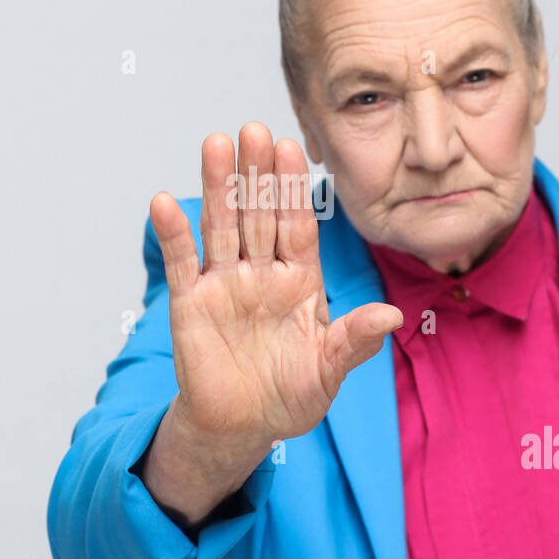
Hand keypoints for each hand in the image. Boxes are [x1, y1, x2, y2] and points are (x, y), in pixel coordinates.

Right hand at [148, 122, 402, 476]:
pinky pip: (182, 263)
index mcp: (300, 281)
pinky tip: (165, 201)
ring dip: (217, 187)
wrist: (242, 428)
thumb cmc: (291, 396)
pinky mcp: (191, 304)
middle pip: (259, 215)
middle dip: (258, 174)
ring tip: (216, 144)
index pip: (298, 225)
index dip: (294, 189)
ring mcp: (225, 284)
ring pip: (222, 226)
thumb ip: (355, 340)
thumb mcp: (329, 370)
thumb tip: (392, 316)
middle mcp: (262, 273)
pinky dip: (174, 234)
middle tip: (255, 129)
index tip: (292, 147)